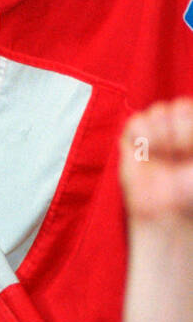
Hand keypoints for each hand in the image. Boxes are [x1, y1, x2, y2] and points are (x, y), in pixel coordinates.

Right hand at [120, 99, 192, 224]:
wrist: (165, 214)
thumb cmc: (189, 193)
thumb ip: (189, 143)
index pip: (190, 110)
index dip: (189, 126)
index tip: (190, 150)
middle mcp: (182, 129)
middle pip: (180, 106)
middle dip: (179, 132)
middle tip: (178, 154)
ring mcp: (159, 132)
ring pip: (158, 110)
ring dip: (160, 136)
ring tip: (163, 156)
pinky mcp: (134, 138)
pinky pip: (136, 121)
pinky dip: (141, 138)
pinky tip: (147, 154)